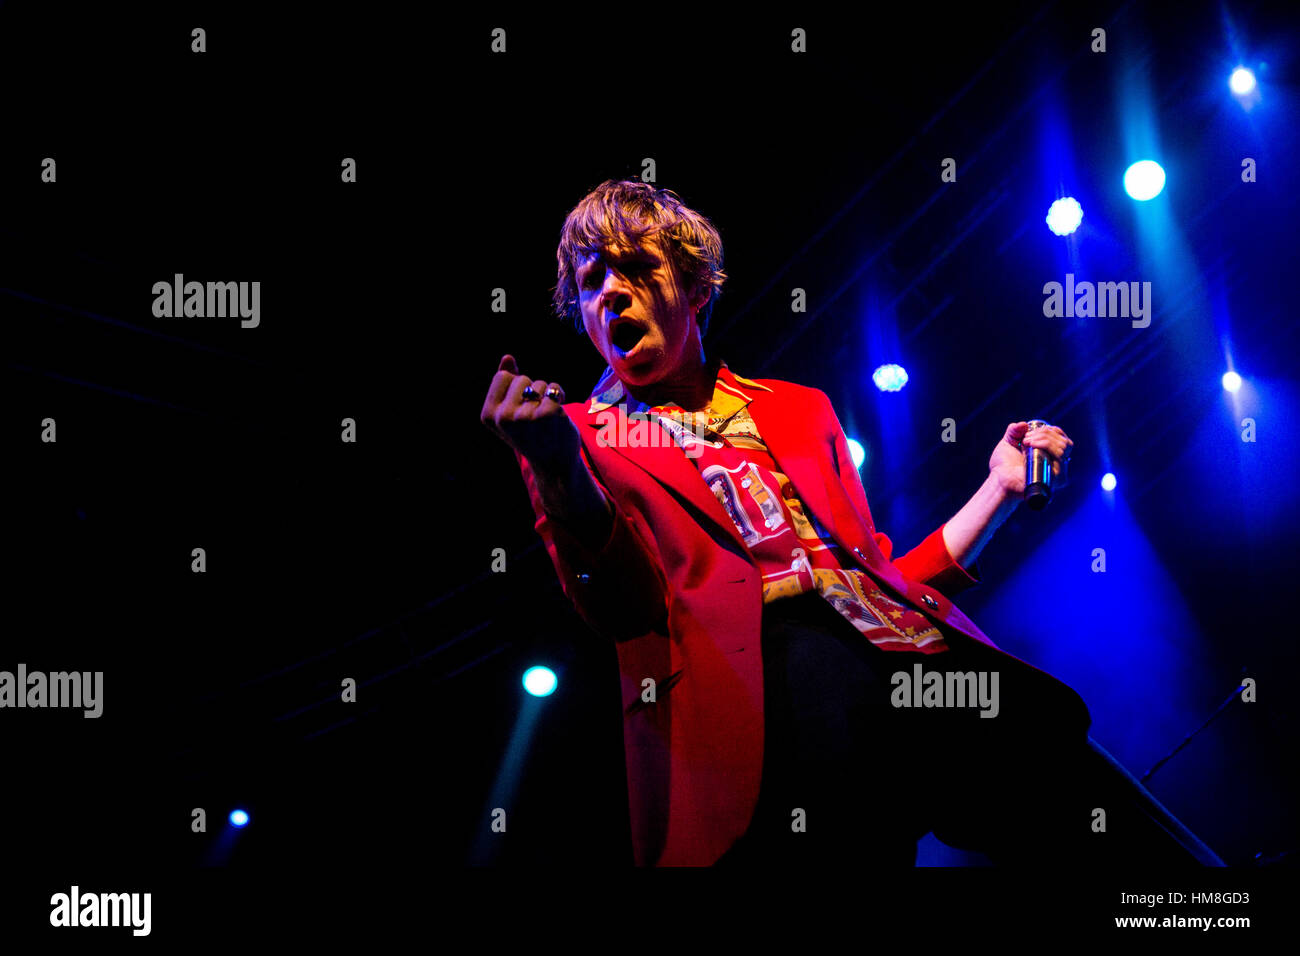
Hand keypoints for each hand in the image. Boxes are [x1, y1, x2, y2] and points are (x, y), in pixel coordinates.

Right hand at [481, 354, 581, 475]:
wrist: (554, 462)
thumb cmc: (532, 434)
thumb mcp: (511, 411)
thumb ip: (506, 384)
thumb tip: (507, 358)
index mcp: (488, 415)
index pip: (503, 376)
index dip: (516, 387)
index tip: (520, 406)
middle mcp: (503, 418)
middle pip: (522, 378)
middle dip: (532, 390)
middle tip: (536, 415)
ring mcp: (525, 417)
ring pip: (539, 384)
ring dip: (547, 395)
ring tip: (547, 418)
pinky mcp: (547, 415)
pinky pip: (554, 388)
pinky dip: (560, 395)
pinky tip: (558, 414)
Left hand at [989, 421, 1072, 497]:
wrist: (998, 481)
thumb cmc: (1002, 466)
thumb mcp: (1008, 443)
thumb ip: (1014, 431)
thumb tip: (1024, 424)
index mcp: (1050, 457)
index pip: (1063, 440)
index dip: (1052, 431)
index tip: (1034, 430)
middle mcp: (1056, 465)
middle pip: (1064, 442)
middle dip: (1045, 433)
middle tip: (1026, 437)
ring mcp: (1057, 473)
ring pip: (1063, 448)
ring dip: (1044, 438)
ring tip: (1026, 441)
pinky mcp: (1056, 479)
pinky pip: (1059, 458)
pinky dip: (1046, 446)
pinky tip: (1032, 445)